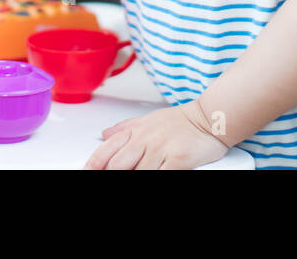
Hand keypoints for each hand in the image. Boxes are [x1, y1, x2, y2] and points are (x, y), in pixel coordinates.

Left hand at [84, 99, 230, 169]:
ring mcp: (162, 149)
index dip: (94, 164)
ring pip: (139, 172)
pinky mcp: (178, 159)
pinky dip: (156, 178)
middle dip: (111, 174)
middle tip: (105, 178)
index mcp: (135, 130)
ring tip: (136, 174)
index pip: (107, 149)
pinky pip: (162, 175)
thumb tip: (103, 134)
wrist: (208, 118)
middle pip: (118, 164)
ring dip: (135, 176)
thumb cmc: (179, 121)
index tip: (87, 171)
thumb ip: (124, 128)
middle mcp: (146, 139)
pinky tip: (153, 176)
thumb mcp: (147, 119)